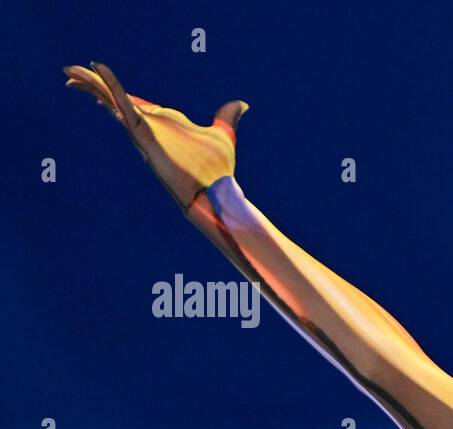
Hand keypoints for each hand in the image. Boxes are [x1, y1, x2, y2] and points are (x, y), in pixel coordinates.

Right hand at [64, 61, 248, 211]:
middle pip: (117, 101)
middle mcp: (150, 127)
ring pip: (114, 102)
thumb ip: (227, 117)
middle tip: (70, 73)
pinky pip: (126, 107)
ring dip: (93, 85)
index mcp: (163, 124)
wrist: (216, 191)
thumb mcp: (223, 134)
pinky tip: (100, 71)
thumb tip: (241, 105)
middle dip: (94, 86)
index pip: (134, 103)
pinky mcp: (145, 135)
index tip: (99, 79)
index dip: (116, 91)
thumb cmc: (218, 169)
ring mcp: (145, 131)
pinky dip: (114, 89)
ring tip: (70, 72)